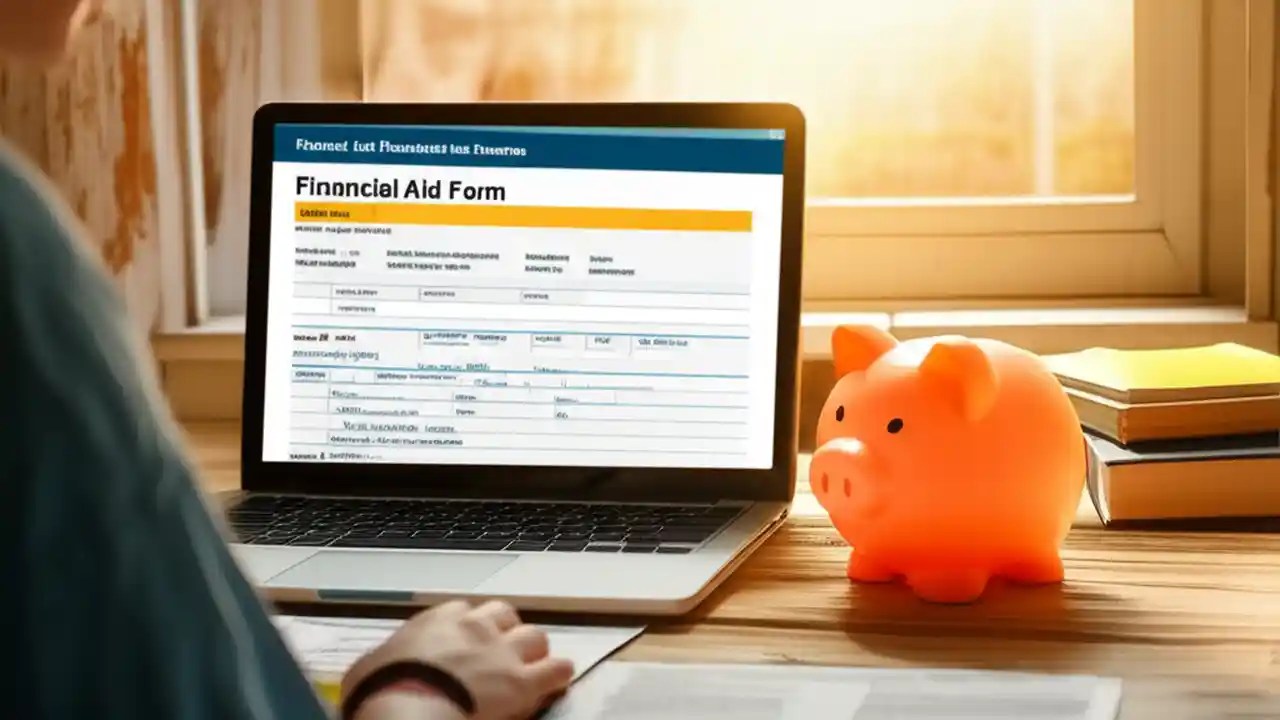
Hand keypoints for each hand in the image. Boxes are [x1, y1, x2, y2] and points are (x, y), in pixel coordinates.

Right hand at [342, 600, 573, 719]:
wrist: (408, 710)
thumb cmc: (380, 691)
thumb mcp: (369, 667)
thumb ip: (387, 658)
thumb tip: (378, 669)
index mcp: (438, 620)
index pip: (462, 611)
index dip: (467, 627)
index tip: (463, 642)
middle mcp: (475, 628)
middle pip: (504, 614)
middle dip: (505, 630)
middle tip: (501, 650)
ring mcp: (503, 652)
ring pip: (535, 637)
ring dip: (533, 651)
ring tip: (531, 665)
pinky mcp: (524, 682)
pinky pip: (556, 669)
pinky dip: (558, 674)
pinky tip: (558, 680)